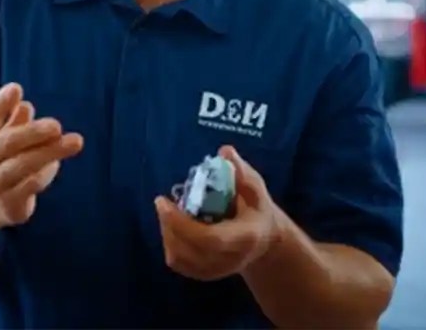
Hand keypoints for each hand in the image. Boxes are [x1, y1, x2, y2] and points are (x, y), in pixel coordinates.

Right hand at [0, 83, 83, 228]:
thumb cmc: (0, 157)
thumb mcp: (1, 135)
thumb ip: (13, 121)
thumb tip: (24, 107)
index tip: (16, 88)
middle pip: (7, 143)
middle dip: (33, 132)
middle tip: (57, 125)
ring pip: (21, 166)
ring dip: (50, 152)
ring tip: (76, 141)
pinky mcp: (9, 205)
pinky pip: (29, 186)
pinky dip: (44, 173)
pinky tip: (56, 163)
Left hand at [155, 145, 280, 281]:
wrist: (263, 241)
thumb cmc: (256, 210)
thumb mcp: (255, 188)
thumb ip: (241, 172)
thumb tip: (225, 151)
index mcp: (245, 237)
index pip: (210, 239)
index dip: (182, 223)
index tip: (164, 201)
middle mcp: (231, 259)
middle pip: (190, 250)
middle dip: (170, 225)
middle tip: (162, 202)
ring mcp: (217, 270)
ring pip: (180, 258)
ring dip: (167, 233)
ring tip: (168, 212)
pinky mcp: (204, 274)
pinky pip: (178, 263)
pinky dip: (169, 244)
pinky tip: (172, 226)